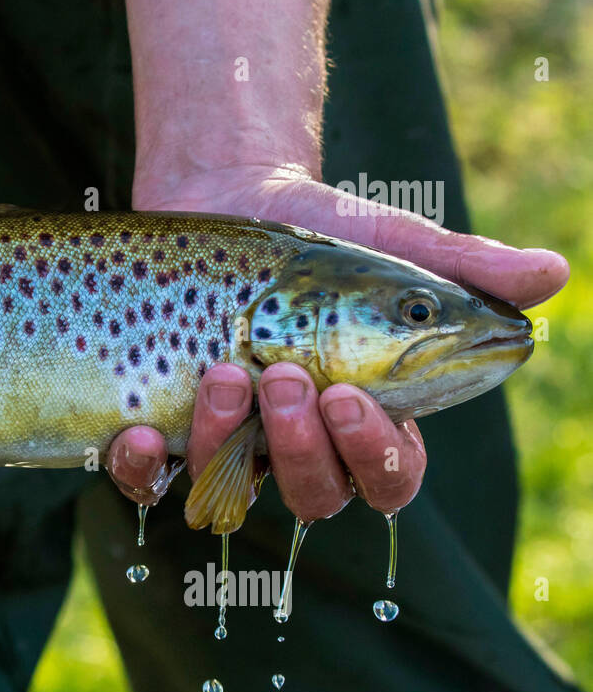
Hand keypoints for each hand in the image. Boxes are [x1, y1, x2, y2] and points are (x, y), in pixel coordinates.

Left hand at [107, 165, 567, 520]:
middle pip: (315, 494)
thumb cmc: (321, 233)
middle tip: (285, 376)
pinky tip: (140, 433)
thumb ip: (462, 266)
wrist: (226, 197)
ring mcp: (228, 440)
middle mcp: (298, 444)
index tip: (350, 396)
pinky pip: (149, 482)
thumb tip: (553, 279)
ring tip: (223, 369)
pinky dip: (141, 471)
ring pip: (234, 490)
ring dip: (226, 443)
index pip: (389, 476)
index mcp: (366, 417)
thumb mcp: (390, 244)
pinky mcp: (162, 427)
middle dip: (300, 447)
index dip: (375, 455)